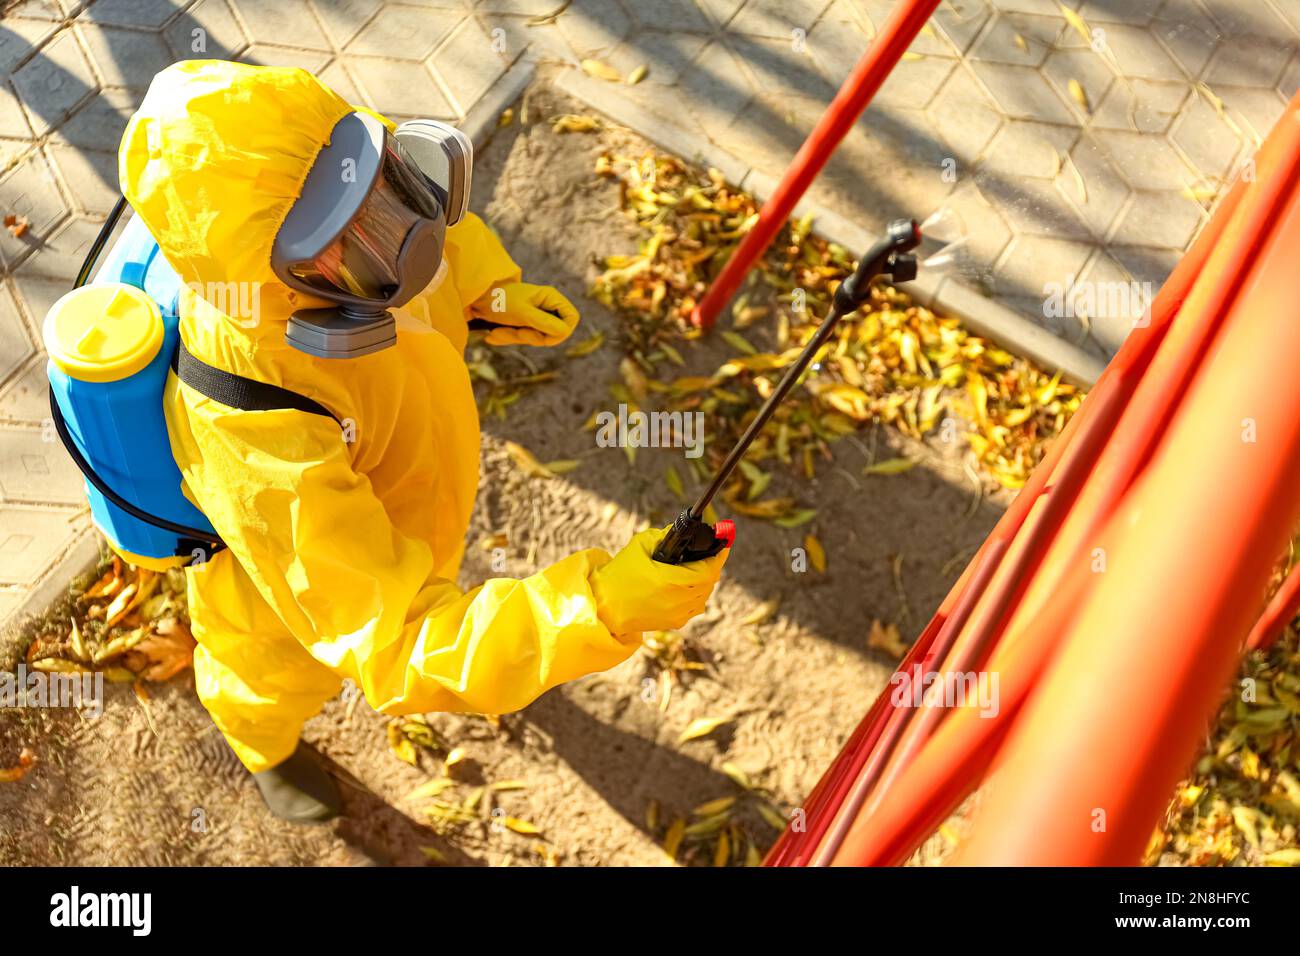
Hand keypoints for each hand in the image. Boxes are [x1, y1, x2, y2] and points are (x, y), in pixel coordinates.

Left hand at [471, 282, 578, 346]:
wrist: (475, 299)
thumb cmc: (499, 300)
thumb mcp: (522, 312)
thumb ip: (544, 322)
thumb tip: (564, 332)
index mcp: (551, 298)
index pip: (572, 318)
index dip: (562, 331)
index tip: (545, 336)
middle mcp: (546, 306)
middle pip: (554, 333)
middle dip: (533, 337)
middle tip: (517, 331)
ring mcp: (536, 316)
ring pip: (538, 339)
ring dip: (517, 338)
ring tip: (499, 330)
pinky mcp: (524, 324)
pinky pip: (524, 339)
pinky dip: (509, 338)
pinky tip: (495, 334)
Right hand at [589, 526, 729, 637]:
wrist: (605, 606)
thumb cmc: (619, 574)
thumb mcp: (640, 546)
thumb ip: (664, 536)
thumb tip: (683, 533)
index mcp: (671, 581)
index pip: (708, 569)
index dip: (719, 555)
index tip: (723, 544)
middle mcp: (678, 601)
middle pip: (710, 582)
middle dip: (712, 565)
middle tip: (711, 553)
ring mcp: (677, 615)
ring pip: (704, 595)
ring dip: (705, 581)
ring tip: (700, 567)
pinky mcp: (673, 623)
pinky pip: (695, 607)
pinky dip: (697, 594)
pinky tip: (689, 585)